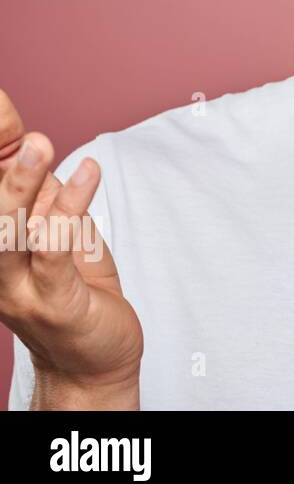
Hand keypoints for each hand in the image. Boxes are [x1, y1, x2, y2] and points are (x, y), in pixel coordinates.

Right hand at [0, 90, 142, 408]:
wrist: (94, 363)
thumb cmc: (78, 295)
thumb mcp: (62, 236)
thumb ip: (47, 199)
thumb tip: (32, 148)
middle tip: (10, 120)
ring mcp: (19, 289)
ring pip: (10, 230)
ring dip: (22, 184)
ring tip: (40, 143)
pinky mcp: (55, 302)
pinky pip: (56, 251)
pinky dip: (71, 209)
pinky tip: (87, 174)